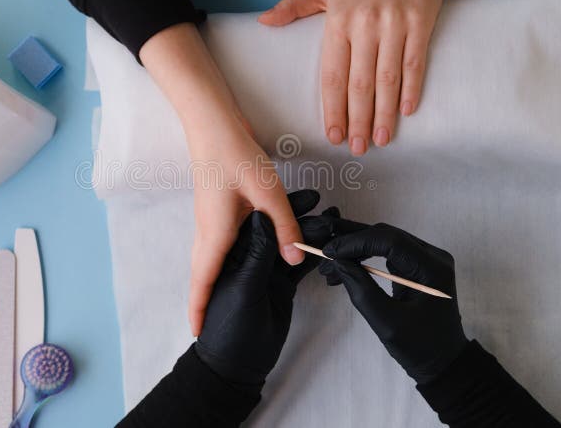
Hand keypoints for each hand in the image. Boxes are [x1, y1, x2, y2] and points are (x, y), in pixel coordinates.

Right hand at [139, 23, 308, 335]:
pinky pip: (217, 245)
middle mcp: (206, 231)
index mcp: (215, 232)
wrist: (213, 127)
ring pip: (209, 260)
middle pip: (203, 274)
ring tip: (219, 302)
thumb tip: (296, 259)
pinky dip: (222, 260)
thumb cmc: (236, 156)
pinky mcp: (214, 212)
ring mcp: (207, 221)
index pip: (204, 279)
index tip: (196, 332)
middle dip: (203, 300)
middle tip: (206, 325)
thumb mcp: (268, 192)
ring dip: (211, 281)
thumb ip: (284, 227)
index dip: (199, 307)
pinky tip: (242, 260)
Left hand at [195, 191, 320, 384]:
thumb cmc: (232, 328)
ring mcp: (264, 271)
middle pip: (274, 230)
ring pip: (287, 245)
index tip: (297, 193)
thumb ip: (258, 255)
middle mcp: (246, 257)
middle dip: (298, 218)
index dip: (276, 208)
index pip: (255, 223)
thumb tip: (267, 220)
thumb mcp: (246, 289)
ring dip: (308, 234)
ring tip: (331, 219)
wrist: (237, 366)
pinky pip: (297, 265)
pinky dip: (312, 255)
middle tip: (323, 204)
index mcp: (229, 254)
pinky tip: (328, 243)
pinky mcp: (278, 285)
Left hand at [259, 0, 443, 154]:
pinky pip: (413, 63)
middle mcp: (365, 26)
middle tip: (358, 149)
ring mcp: (393, 26)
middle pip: (359, 84)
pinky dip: (411, 89)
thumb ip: (293, 6)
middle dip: (358, 120)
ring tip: (382, 139)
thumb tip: (263, 21)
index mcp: (338, 23)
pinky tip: (406, 112)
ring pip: (387, 79)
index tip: (333, 135)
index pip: (332, 76)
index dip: (332, 109)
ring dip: (385, 113)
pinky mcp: (419, 24)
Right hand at [319, 223, 467, 383]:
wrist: (443, 361)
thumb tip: (337, 262)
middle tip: (324, 253)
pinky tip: (345, 266)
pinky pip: (387, 251)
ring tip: (330, 265)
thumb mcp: (386, 322)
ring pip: (384, 240)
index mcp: (432, 268)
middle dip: (352, 241)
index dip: (356, 242)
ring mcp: (426, 258)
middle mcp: (433, 256)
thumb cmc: (419, 347)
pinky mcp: (417, 264)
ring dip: (355, 248)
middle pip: (387, 235)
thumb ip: (361, 289)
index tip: (329, 252)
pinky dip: (364, 256)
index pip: (390, 241)